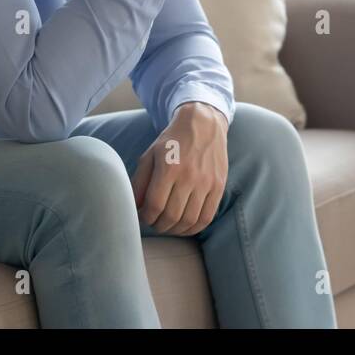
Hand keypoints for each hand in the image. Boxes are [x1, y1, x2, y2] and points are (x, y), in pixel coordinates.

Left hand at [131, 101, 228, 234]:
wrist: (203, 124)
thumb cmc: (173, 141)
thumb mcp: (150, 155)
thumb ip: (140, 181)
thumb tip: (135, 207)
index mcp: (169, 167)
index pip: (155, 205)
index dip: (146, 217)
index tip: (144, 216)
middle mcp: (189, 176)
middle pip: (171, 216)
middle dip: (159, 225)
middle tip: (155, 223)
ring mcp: (206, 183)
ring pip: (189, 220)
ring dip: (175, 230)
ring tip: (168, 226)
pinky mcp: (218, 186)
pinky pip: (207, 217)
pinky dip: (194, 228)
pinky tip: (185, 226)